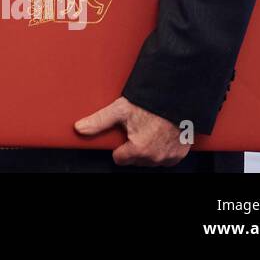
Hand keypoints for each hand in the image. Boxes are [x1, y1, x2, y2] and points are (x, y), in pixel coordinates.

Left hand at [74, 96, 191, 166]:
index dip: (118, 147)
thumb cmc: (151, 103)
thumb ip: (99, 121)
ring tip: (148, 130)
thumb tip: (80, 128)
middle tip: (136, 129)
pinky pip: (166, 159)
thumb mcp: (121, 109)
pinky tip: (160, 135)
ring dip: (148, 149)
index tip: (122, 136)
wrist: (176, 98)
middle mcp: (154, 157)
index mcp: (138, 149)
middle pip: (135, 160)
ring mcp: (168, 157)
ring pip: (150, 160)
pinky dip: (162, 150)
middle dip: (133, 147)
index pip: (119, 159)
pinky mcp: (179, 154)